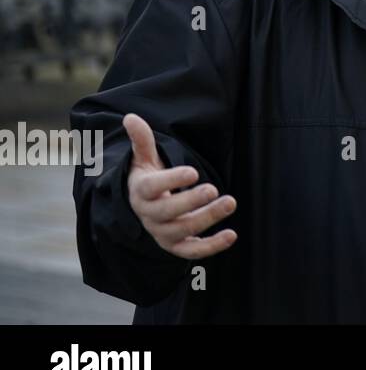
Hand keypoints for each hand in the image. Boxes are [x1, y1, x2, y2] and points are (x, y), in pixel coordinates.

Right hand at [123, 112, 237, 258]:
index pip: (152, 188)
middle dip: (191, 202)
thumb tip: (130, 117)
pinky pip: (192, 252)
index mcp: (142, 192)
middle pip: (168, 212)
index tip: (193, 171)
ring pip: (183, 231)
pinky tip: (232, 235)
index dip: (171, 180)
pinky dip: (211, 247)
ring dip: (207, 219)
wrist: (144, 209)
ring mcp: (163, 232)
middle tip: (213, 188)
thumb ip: (141, 140)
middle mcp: (150, 215)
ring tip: (230, 202)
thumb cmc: (148, 180)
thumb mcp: (143, 159)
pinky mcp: (176, 246)